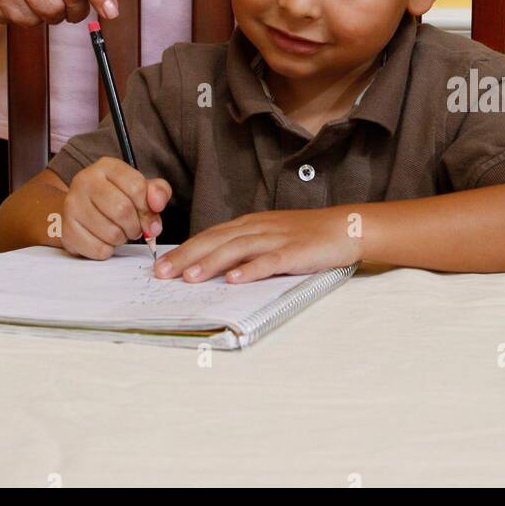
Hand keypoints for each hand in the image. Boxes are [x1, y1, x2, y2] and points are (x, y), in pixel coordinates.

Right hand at [59, 157, 171, 259]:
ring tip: (118, 232)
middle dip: (135, 226)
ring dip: (121, 239)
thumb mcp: (139, 188)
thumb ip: (157, 192)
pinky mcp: (67, 229)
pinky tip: (104, 240)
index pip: (137, 186)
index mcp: (107, 166)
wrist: (81, 211)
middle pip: (122, 210)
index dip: (148, 208)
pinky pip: (98, 249)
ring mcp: (72, 204)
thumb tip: (157, 204)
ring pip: (111, 233)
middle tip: (134, 228)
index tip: (148, 215)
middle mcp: (85, 180)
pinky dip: (107, 250)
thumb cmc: (115, 199)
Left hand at [152, 208, 362, 283]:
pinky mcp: (295, 252)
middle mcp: (258, 228)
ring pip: (237, 249)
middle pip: (216, 241)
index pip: (210, 236)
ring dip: (211, 263)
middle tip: (161, 274)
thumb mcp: (269, 236)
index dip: (184, 250)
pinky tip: (234, 280)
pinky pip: (269, 261)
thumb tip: (211, 266)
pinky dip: (250, 270)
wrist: (344, 227)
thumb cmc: (304, 235)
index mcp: (249, 224)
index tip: (160, 266)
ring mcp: (276, 239)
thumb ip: (243, 248)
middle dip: (186, 257)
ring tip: (188, 278)